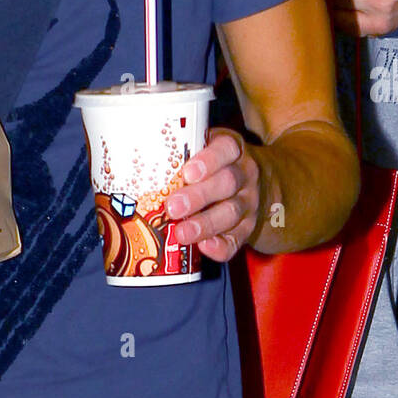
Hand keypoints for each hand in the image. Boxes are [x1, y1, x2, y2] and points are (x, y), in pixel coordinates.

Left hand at [163, 127, 260, 261]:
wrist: (256, 183)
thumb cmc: (215, 164)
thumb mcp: (205, 149)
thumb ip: (182, 154)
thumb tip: (140, 162)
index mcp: (232, 150)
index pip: (226, 148)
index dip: (209, 160)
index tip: (187, 173)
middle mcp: (245, 174)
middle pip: (227, 183)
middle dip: (199, 196)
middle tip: (173, 207)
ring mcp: (249, 203)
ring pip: (232, 212)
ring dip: (205, 224)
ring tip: (182, 233)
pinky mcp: (248, 228)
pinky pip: (237, 240)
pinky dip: (221, 246)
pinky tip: (204, 248)